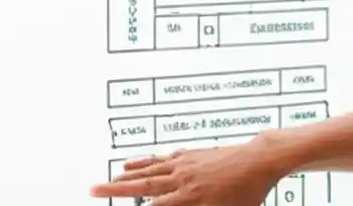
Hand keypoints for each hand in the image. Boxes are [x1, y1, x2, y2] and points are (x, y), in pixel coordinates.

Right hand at [90, 141, 283, 205]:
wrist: (259, 160)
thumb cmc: (248, 194)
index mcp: (189, 199)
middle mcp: (182, 179)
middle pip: (142, 185)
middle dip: (115, 189)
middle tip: (92, 190)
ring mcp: (185, 164)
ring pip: (149, 169)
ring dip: (126, 175)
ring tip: (107, 180)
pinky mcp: (191, 154)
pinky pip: (161, 158)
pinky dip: (145, 161)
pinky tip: (134, 163)